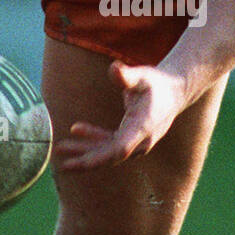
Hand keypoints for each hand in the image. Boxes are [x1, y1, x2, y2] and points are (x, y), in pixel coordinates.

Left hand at [55, 60, 186, 169]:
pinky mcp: (130, 140)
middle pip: (110, 156)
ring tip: (60, 149)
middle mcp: (140, 140)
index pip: (121, 148)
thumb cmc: (157, 82)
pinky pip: (109, 145)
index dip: (102, 155)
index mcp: (143, 127)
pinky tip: (76, 131)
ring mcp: (136, 143)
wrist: (174, 91)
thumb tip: (114, 68)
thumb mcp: (143, 76)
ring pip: (107, 153)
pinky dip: (92, 141)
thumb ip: (127, 76)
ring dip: (84, 152)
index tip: (83, 161)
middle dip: (86, 160)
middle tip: (62, 165)